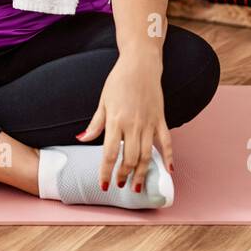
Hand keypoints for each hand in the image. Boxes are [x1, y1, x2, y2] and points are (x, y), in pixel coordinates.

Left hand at [76, 55, 173, 192]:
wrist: (140, 64)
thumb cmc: (118, 81)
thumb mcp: (103, 101)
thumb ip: (95, 123)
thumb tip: (82, 139)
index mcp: (116, 121)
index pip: (110, 153)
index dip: (106, 172)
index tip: (104, 184)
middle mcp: (133, 125)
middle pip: (130, 158)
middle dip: (124, 175)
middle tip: (120, 184)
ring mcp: (149, 123)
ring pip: (147, 154)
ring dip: (142, 172)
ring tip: (138, 186)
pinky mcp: (161, 119)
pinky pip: (166, 141)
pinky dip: (169, 157)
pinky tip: (169, 170)